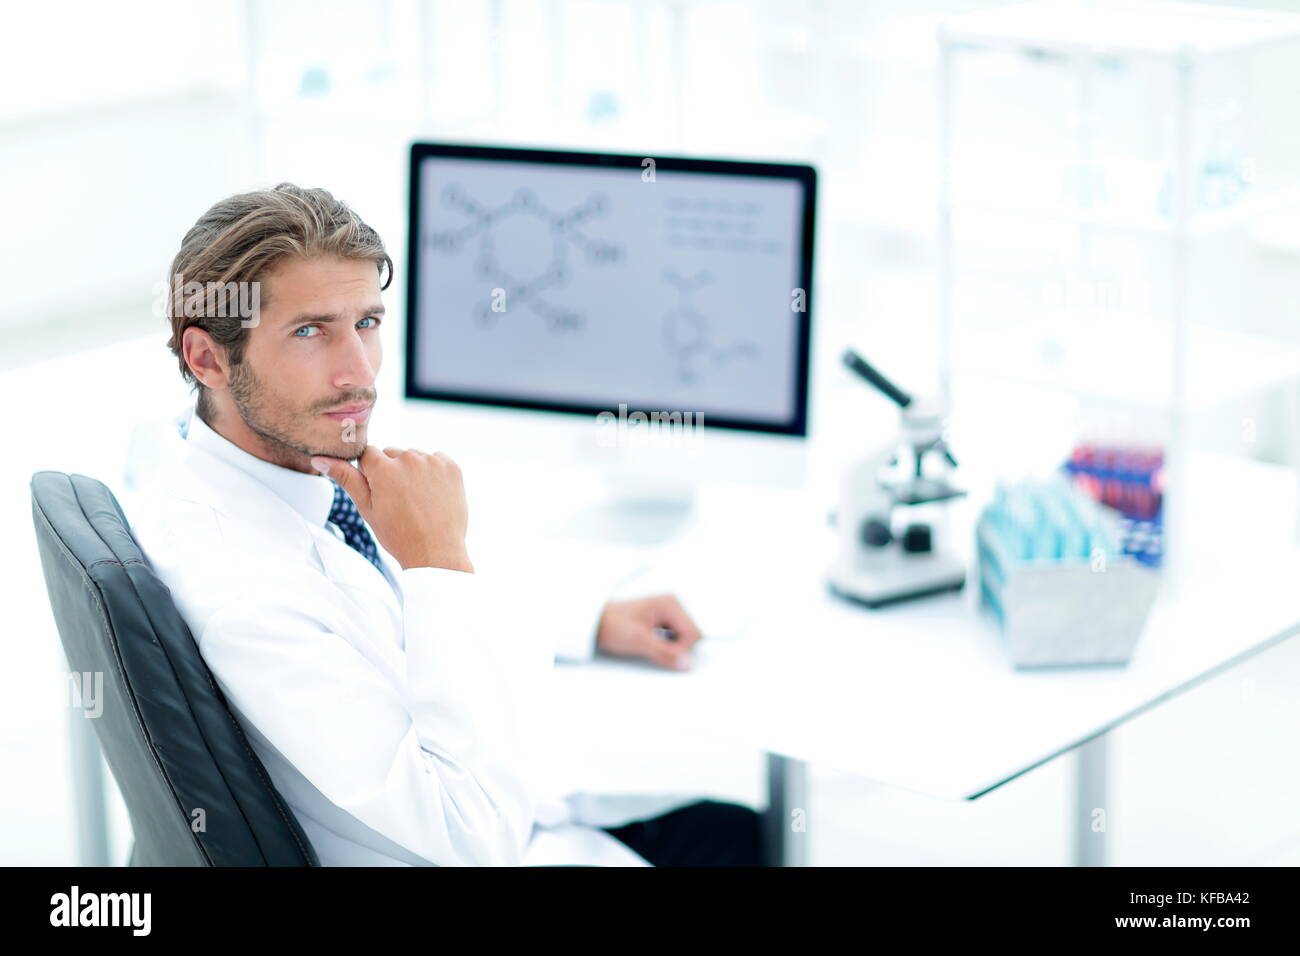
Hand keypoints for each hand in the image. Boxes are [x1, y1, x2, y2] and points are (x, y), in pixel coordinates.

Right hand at [311, 446, 472, 572]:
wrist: (436, 554)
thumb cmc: (398, 535)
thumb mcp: (366, 508)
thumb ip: (346, 478)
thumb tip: (320, 459)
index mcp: (384, 468)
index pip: (368, 454)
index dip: (370, 473)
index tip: (379, 492)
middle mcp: (409, 459)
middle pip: (392, 454)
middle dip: (391, 471)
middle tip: (399, 500)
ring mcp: (433, 462)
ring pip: (414, 456)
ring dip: (413, 471)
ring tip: (417, 500)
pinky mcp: (452, 467)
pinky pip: (436, 459)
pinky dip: (434, 472)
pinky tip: (432, 495)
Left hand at [595, 594, 701, 669]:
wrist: (595, 623)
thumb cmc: (612, 625)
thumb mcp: (638, 641)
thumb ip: (664, 653)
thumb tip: (687, 663)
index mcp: (670, 603)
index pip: (693, 633)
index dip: (682, 649)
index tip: (663, 655)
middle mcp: (672, 606)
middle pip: (691, 635)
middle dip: (677, 648)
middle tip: (654, 649)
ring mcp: (668, 613)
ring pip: (684, 639)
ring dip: (671, 648)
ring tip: (650, 644)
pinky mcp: (663, 622)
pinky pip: (675, 639)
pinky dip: (666, 646)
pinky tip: (651, 644)